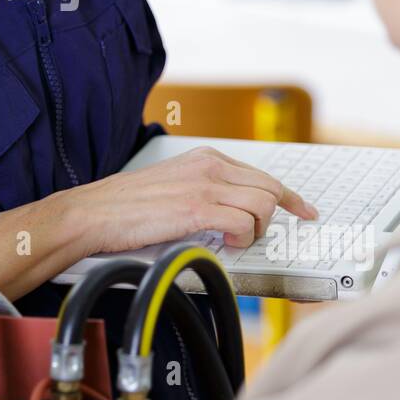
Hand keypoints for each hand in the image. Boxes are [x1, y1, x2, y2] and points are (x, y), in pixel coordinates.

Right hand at [79, 145, 316, 253]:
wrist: (94, 213)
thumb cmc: (127, 207)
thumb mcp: (175, 187)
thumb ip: (206, 193)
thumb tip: (232, 215)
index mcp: (206, 158)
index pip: (263, 175)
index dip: (290, 198)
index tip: (305, 211)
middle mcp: (209, 166)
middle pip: (270, 189)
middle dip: (270, 219)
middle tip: (250, 238)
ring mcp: (204, 185)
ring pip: (262, 206)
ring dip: (254, 231)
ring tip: (230, 240)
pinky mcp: (196, 207)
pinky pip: (242, 223)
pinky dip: (240, 238)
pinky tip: (222, 241)